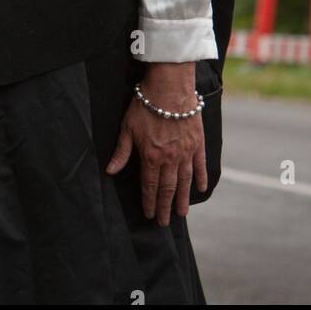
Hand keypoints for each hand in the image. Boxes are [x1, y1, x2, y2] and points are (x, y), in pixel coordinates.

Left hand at [105, 62, 207, 225]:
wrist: (170, 86)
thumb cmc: (146, 104)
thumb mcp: (127, 127)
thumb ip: (122, 151)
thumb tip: (110, 171)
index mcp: (151, 157)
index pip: (150, 186)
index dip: (149, 201)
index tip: (149, 214)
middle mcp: (170, 159)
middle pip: (167, 188)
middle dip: (164, 207)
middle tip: (164, 223)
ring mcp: (186, 152)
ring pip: (184, 182)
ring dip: (182, 199)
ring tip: (181, 214)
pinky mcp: (197, 142)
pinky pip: (200, 165)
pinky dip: (200, 178)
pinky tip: (200, 189)